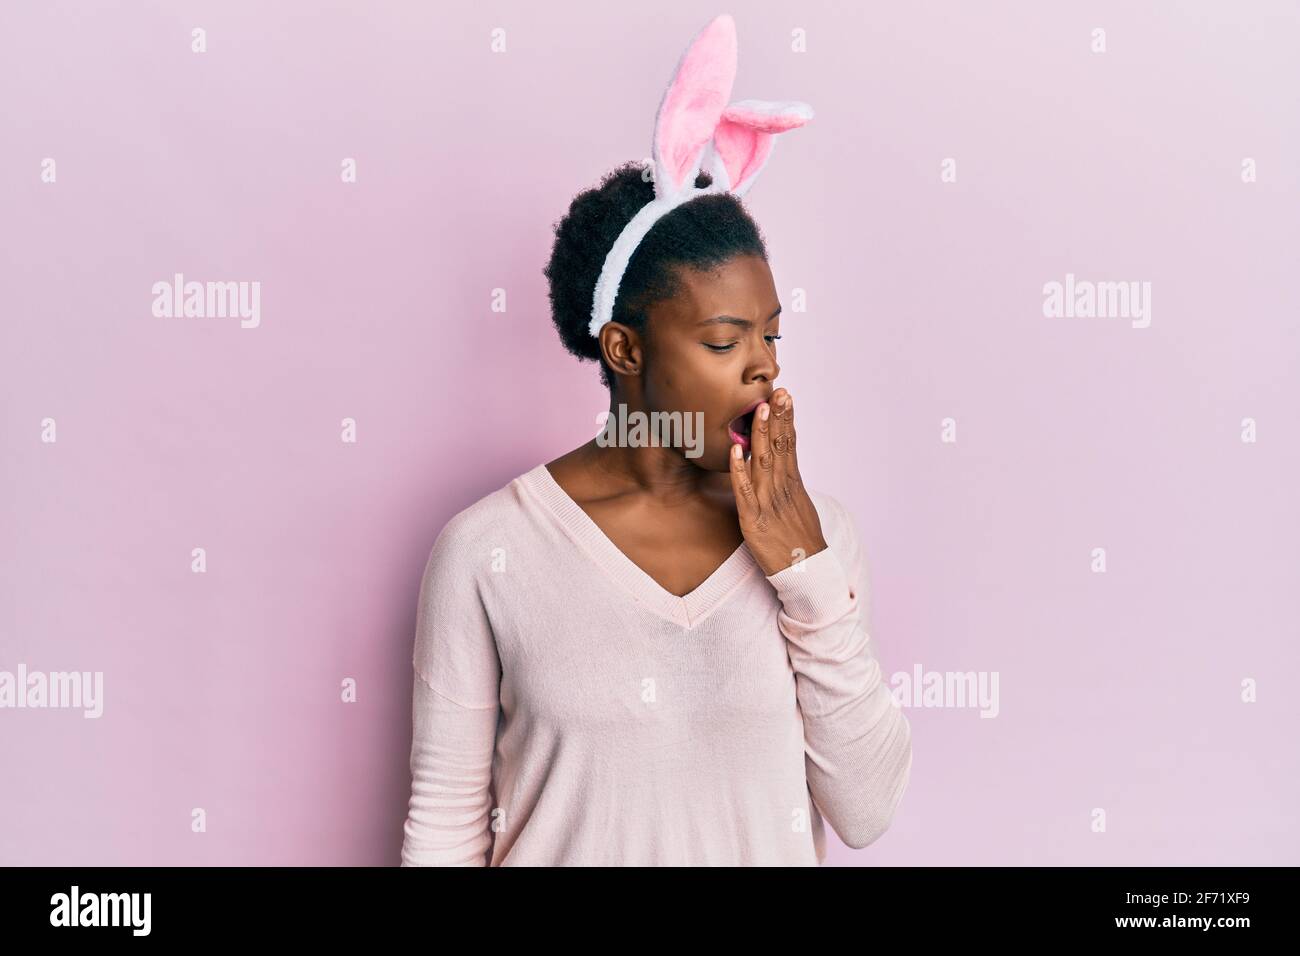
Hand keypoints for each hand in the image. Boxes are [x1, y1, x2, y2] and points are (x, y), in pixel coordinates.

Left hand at [727, 387, 827, 575]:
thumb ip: (788, 480)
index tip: (784, 395)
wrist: (807, 571)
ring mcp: (768, 502)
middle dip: (779, 418)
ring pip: (764, 463)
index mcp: (792, 483)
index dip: (786, 418)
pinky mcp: (754, 520)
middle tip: (778, 392)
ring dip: (762, 435)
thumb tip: (783, 459)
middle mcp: (782, 488)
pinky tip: (736, 452)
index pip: (789, 443)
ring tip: (760, 409)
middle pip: (780, 447)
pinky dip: (740, 471)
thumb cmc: (800, 539)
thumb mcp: (799, 503)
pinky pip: (744, 492)